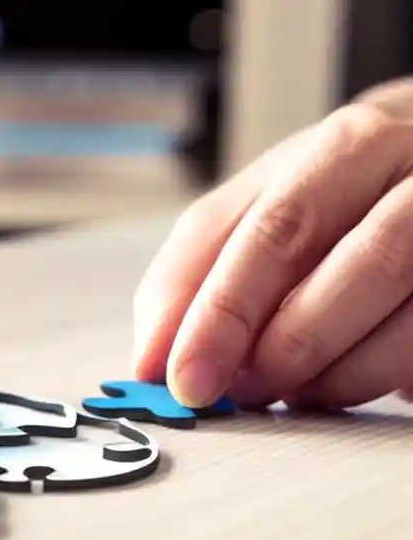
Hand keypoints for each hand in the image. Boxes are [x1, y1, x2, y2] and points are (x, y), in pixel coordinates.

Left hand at [133, 80, 412, 409]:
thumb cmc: (344, 194)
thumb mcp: (263, 206)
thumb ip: (197, 270)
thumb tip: (153, 356)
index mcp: (345, 148)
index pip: (275, 230)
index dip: (223, 312)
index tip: (181, 376)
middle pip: (358, 263)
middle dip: (281, 344)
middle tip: (238, 392)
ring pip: (408, 308)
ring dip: (336, 371)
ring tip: (294, 391)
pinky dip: (384, 378)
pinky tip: (350, 381)